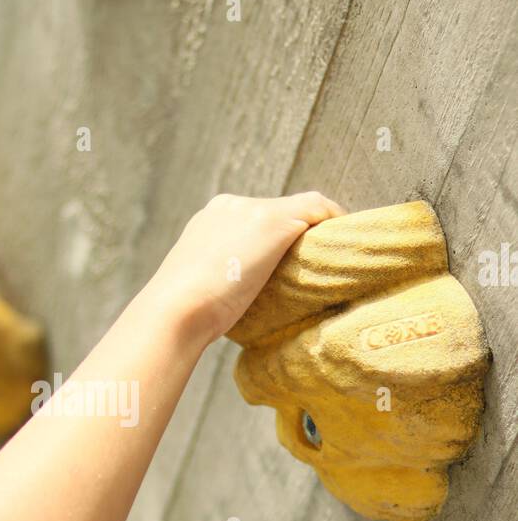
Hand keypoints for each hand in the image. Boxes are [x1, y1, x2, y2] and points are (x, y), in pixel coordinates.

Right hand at [151, 191, 345, 345]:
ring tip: (337, 253)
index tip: (292, 261)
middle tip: (322, 261)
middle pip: (279, 211)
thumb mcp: (201, 289)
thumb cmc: (184, 314)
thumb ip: (219, 280)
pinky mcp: (274, 222)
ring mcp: (252, 210)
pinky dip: (334, 219)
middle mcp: (231, 206)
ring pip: (301, 208)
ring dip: (320, 227)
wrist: (176, 309)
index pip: (254, 219)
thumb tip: (229, 304)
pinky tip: (345, 240)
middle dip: (299, 233)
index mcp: (210, 220)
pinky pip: (318, 208)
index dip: (277, 237)